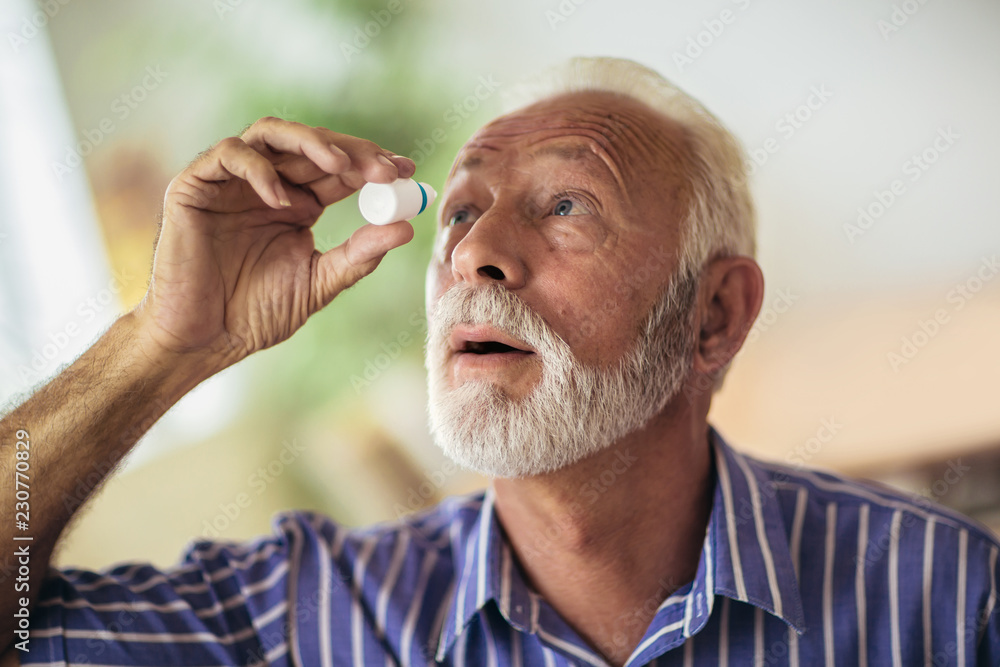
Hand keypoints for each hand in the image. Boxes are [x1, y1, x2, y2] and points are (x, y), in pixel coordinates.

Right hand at [133, 117, 415, 372]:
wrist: (202, 340)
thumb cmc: (255, 315)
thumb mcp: (319, 283)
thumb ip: (359, 256)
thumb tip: (407, 229)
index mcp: (298, 203)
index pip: (339, 170)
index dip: (372, 164)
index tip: (406, 172)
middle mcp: (268, 185)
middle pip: (313, 145)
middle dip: (353, 152)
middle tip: (385, 170)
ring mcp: (231, 182)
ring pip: (272, 134)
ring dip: (311, 143)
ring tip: (343, 167)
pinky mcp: (195, 186)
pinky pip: (229, 156)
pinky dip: (260, 171)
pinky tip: (284, 201)